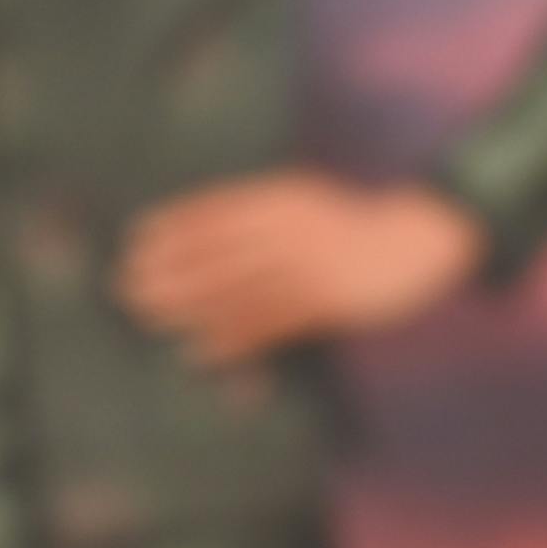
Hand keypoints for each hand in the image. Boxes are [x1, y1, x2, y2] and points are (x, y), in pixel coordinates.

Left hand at [116, 172, 483, 364]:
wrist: (420, 240)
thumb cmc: (357, 225)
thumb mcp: (308, 203)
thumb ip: (265, 212)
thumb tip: (209, 229)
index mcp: (285, 197)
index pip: (218, 209)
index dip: (175, 224)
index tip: (136, 237)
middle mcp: (292, 228)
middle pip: (218, 249)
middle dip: (169, 266)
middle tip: (126, 282)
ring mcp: (311, 266)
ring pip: (237, 287)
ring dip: (189, 303)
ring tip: (149, 313)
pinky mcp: (328, 303)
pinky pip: (271, 324)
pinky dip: (233, 338)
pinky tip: (200, 349)